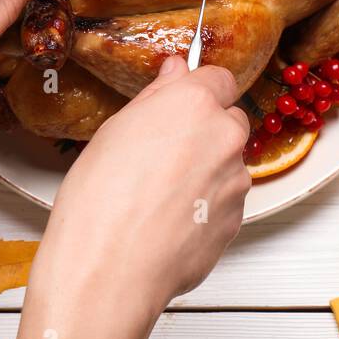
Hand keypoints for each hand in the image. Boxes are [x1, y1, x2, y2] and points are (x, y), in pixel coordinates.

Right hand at [8, 57, 250, 338]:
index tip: (184, 103)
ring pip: (228, 164)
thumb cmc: (101, 199)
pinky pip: (225, 202)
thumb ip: (157, 96)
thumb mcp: (115, 130)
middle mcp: (225, 136)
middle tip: (164, 153)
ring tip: (160, 195)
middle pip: (230, 121)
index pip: (220, 78)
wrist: (111, 267)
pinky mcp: (237, 219)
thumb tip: (176, 71)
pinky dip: (206, 206)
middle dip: (206, 132)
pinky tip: (169, 220)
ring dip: (206, 172)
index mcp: (194, 103)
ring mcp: (236, 180)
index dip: (201, 92)